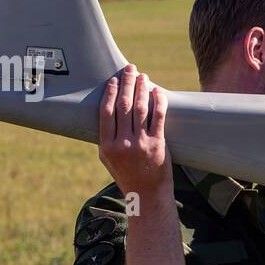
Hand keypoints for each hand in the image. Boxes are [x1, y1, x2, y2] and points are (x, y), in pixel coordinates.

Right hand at [98, 64, 171, 199]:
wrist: (147, 194)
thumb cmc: (126, 175)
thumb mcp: (108, 159)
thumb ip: (106, 137)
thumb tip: (107, 112)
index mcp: (107, 146)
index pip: (106, 112)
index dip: (110, 93)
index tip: (114, 80)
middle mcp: (123, 143)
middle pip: (123, 106)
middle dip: (127, 84)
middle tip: (130, 70)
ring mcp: (141, 143)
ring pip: (140, 109)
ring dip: (141, 89)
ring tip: (143, 77)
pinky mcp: (158, 144)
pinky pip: (158, 118)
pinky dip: (158, 102)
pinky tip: (157, 92)